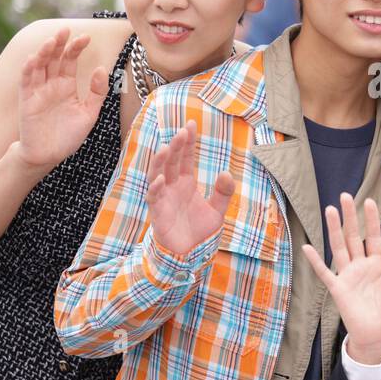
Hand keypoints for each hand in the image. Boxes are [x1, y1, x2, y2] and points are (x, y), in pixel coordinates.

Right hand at [18, 27, 106, 169]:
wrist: (49, 155)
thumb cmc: (69, 136)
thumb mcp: (89, 113)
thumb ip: (97, 92)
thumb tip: (101, 68)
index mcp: (67, 85)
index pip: (70, 60)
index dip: (76, 48)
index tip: (86, 37)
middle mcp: (51, 84)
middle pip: (54, 58)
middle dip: (59, 43)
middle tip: (66, 29)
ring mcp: (38, 90)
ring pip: (39, 65)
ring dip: (44, 52)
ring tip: (52, 41)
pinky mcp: (27, 100)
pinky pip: (26, 81)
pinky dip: (29, 69)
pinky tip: (35, 59)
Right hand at [147, 120, 234, 255]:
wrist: (189, 255)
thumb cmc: (199, 231)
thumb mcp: (218, 210)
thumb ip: (223, 192)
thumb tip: (226, 172)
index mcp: (186, 182)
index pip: (185, 157)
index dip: (187, 141)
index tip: (191, 124)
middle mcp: (172, 187)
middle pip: (171, 162)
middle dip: (175, 146)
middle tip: (182, 132)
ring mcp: (163, 198)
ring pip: (158, 175)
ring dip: (160, 162)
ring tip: (165, 147)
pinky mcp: (158, 213)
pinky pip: (154, 198)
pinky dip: (156, 188)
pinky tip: (161, 179)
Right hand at [303, 194, 380, 364]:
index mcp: (378, 262)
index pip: (373, 236)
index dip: (371, 219)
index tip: (369, 201)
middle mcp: (361, 265)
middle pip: (353, 236)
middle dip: (350, 216)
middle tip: (345, 196)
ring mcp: (348, 275)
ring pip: (339, 247)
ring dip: (334, 229)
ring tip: (330, 210)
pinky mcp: (338, 288)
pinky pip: (325, 273)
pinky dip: (315, 261)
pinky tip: (307, 247)